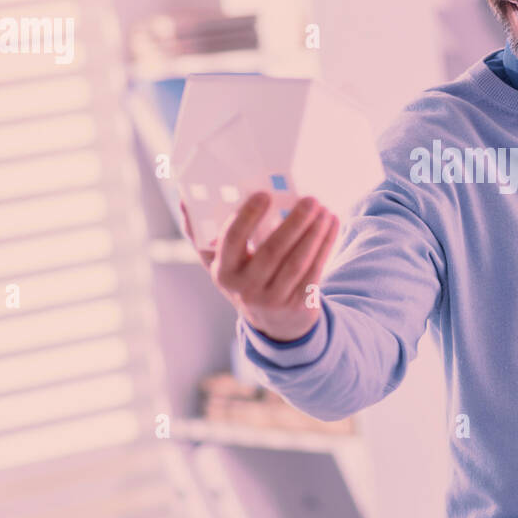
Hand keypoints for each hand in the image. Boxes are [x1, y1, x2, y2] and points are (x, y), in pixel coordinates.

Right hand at [179, 192, 338, 342]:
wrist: (274, 323)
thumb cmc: (245, 278)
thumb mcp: (221, 262)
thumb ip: (202, 232)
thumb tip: (185, 197)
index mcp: (223, 271)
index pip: (232, 240)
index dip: (247, 216)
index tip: (264, 193)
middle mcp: (246, 288)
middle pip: (273, 250)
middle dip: (294, 222)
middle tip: (310, 198)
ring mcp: (274, 299)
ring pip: (298, 261)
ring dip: (315, 232)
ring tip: (324, 209)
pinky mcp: (299, 305)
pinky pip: (315, 270)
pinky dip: (326, 245)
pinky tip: (332, 224)